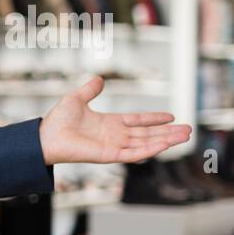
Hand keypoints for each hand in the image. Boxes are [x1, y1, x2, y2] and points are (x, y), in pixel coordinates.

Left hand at [39, 77, 191, 165]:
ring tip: (185, 136)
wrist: (45, 136)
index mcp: (109, 123)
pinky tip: (164, 145)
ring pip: (145, 143)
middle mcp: (114, 136)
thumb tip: (98, 79)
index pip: (137, 121)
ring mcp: (113, 146)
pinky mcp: (109, 155)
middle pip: (147, 134)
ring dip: (166, 140)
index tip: (171, 116)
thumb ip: (89, 90)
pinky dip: (149, 149)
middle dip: (168, 132)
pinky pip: (133, 153)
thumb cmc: (57, 121)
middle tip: (188, 130)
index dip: (153, 119)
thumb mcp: (76, 99)